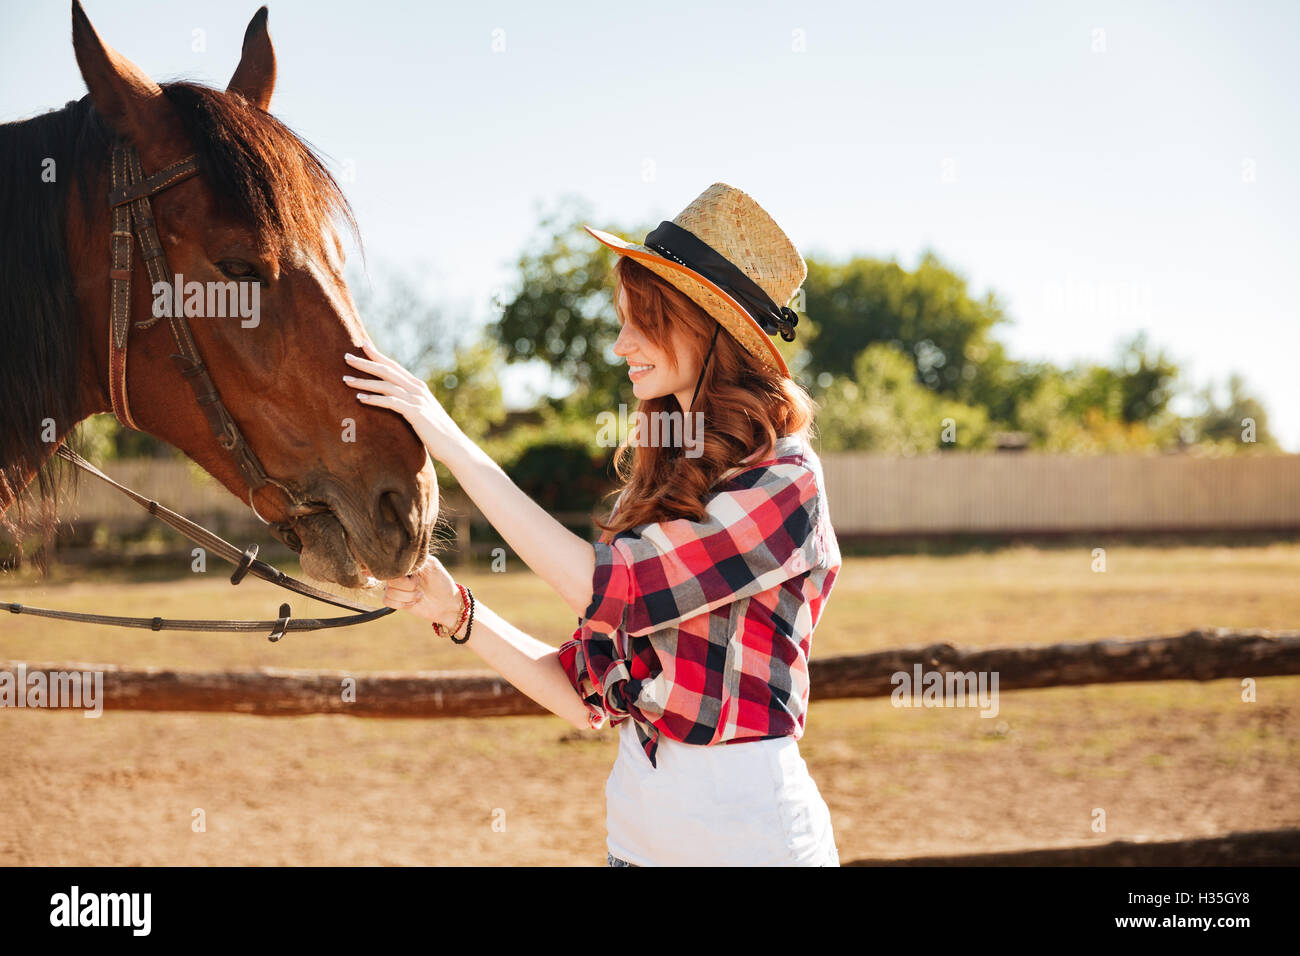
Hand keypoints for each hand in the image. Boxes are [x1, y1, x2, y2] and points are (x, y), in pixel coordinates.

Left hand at [343, 341, 465, 463]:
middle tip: (346, 357)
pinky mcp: (415, 412)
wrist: (455, 446)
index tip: (362, 344)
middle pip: (387, 371)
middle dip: (366, 363)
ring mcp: (417, 400)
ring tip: (345, 379)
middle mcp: (417, 389)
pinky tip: (359, 399)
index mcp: (418, 386)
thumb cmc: (437, 433)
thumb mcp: (422, 413)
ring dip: (364, 381)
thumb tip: (394, 403)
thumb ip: (410, 404)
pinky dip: (374, 399)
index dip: (378, 355)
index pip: (394, 366)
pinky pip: (391, 402)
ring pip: (386, 385)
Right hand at [382, 553, 462, 629]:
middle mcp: (399, 573)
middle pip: (389, 579)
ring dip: (408, 596)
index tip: (417, 577)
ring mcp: (396, 586)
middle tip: (419, 585)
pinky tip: (413, 602)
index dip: (404, 574)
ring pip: (388, 591)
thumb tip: (399, 561)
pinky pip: (387, 601)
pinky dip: (401, 603)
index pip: (392, 564)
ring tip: (420, 595)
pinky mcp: (396, 599)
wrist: (447, 603)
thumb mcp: (432, 565)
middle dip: (408, 586)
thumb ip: (415, 560)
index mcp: (407, 563)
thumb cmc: (441, 582)